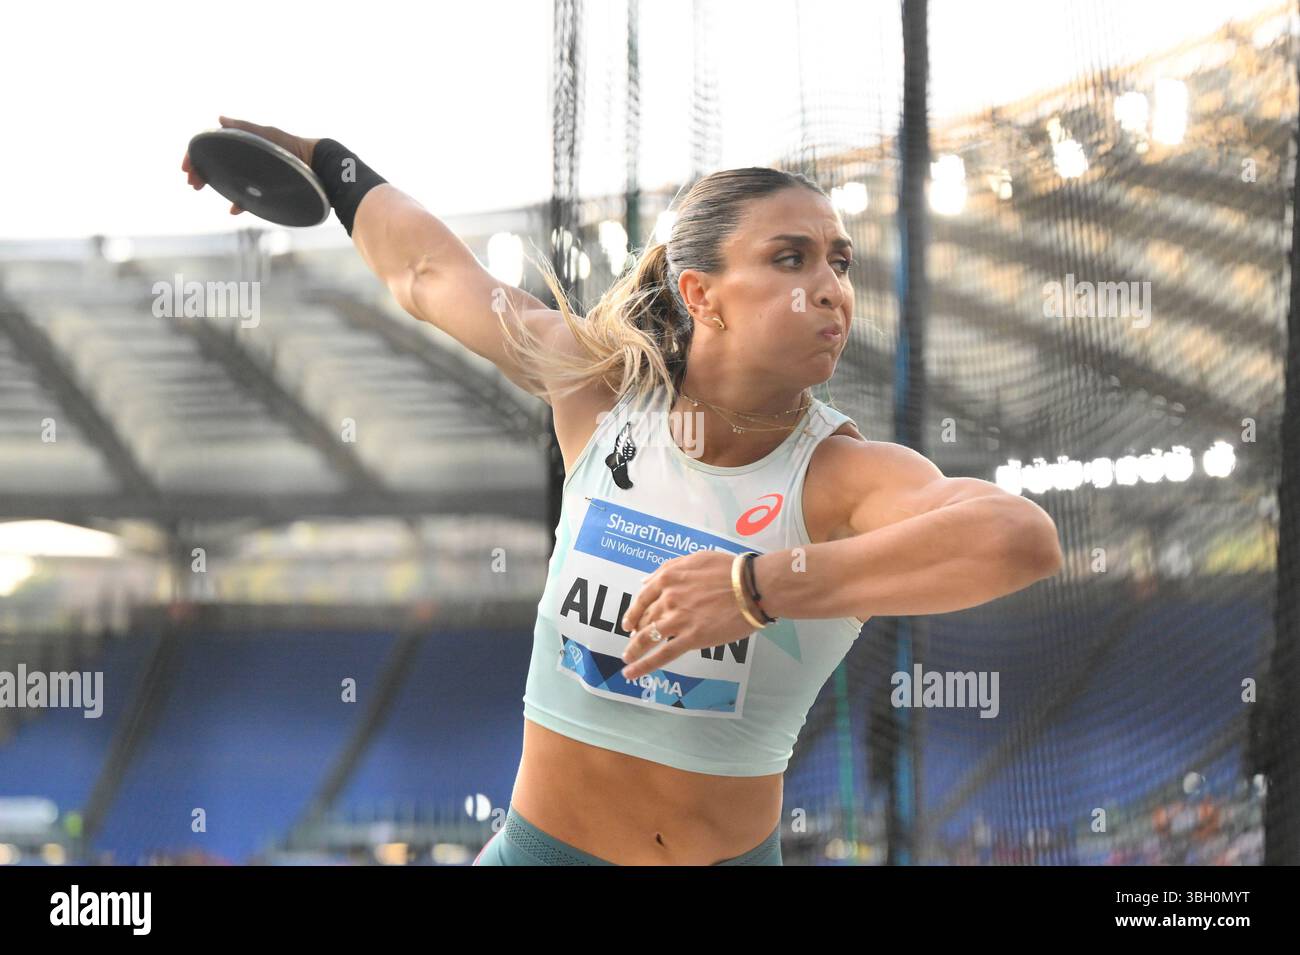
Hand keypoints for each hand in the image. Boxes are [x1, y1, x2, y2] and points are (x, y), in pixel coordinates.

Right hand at [181, 115, 320, 215]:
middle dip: (200, 170)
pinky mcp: (266, 188)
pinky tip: (234, 209)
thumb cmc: (295, 148)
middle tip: (192, 183)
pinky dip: (238, 202)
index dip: (196, 154)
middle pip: (216, 162)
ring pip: (227, 178)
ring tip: (202, 188)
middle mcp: (247, 157)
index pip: (212, 145)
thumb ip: (246, 128)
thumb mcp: (269, 136)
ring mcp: (255, 173)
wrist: (320, 167)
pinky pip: (247, 196)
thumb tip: (219, 119)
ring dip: (213, 183)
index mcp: (244, 142)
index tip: (187, 168)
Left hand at [619, 550, 757, 680]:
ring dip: (634, 650)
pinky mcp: (691, 638)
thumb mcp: (695, 558)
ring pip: (648, 637)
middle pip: (645, 619)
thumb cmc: (729, 570)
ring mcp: (678, 619)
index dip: (633, 613)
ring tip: (627, 659)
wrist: (752, 587)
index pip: (642, 599)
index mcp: (668, 578)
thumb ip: (668, 568)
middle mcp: (668, 598)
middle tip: (633, 640)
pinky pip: (663, 654)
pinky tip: (632, 673)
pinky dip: (644, 665)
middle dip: (636, 631)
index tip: (628, 623)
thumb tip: (645, 581)